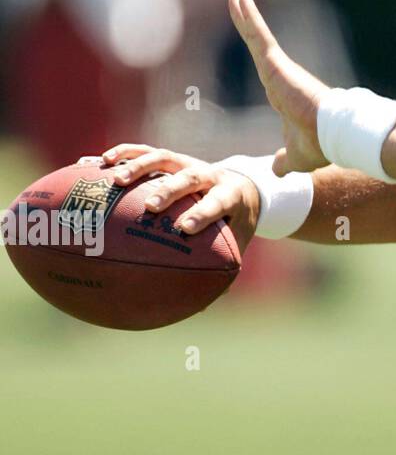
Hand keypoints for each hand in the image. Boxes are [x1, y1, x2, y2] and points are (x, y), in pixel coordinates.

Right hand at [98, 144, 259, 253]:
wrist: (238, 185)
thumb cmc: (233, 222)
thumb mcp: (236, 241)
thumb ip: (223, 265)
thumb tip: (206, 304)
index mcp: (229, 196)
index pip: (218, 202)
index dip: (203, 213)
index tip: (186, 228)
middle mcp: (208, 174)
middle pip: (189, 177)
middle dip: (169, 190)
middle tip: (151, 207)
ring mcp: (186, 162)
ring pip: (163, 158)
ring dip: (139, 167)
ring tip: (117, 181)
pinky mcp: (168, 158)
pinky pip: (143, 151)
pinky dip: (122, 154)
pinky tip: (98, 162)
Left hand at [228, 0, 327, 173]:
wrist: (334, 136)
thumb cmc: (320, 144)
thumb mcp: (295, 156)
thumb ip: (284, 161)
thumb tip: (276, 172)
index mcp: (283, 96)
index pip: (267, 68)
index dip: (259, 53)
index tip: (254, 42)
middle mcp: (281, 79)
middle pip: (259, 47)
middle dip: (249, 26)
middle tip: (239, 5)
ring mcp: (280, 69)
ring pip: (257, 36)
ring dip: (246, 15)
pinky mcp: (278, 64)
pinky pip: (258, 35)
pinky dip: (249, 16)